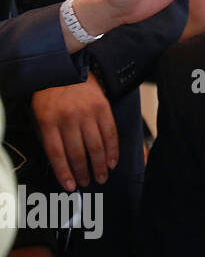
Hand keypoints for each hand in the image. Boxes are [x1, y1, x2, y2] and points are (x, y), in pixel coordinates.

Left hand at [31, 74, 117, 190]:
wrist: (68, 70)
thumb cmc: (52, 96)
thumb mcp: (40, 115)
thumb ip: (48, 137)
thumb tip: (61, 165)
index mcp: (48, 121)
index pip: (56, 153)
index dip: (64, 172)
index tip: (70, 185)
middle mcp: (68, 117)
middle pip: (77, 152)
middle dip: (83, 171)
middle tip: (87, 182)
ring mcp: (87, 113)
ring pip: (95, 146)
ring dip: (99, 165)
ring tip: (101, 177)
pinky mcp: (103, 108)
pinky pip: (110, 133)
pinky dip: (112, 150)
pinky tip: (112, 161)